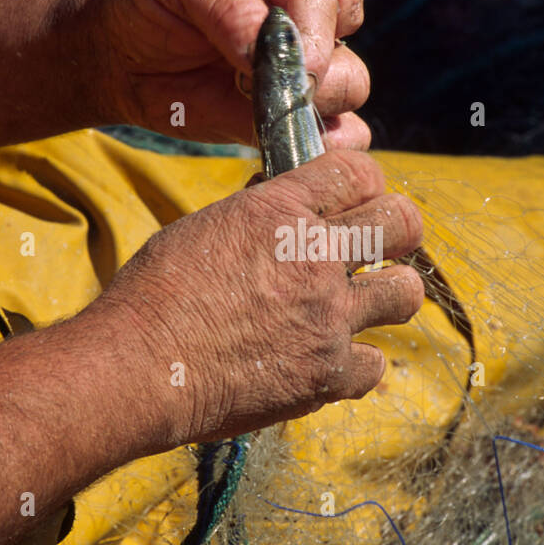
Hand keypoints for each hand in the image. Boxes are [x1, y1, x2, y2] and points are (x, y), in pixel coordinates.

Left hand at [90, 0, 370, 148]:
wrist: (118, 57)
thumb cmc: (148, 0)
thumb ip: (225, 6)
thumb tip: (266, 50)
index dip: (313, 22)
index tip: (292, 56)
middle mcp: (306, 10)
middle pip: (345, 40)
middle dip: (313, 68)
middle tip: (259, 83)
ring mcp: (306, 65)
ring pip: (351, 85)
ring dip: (310, 104)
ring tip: (252, 104)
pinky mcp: (298, 113)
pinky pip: (342, 132)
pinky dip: (324, 143)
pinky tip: (284, 140)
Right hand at [95, 150, 423, 445]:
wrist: (138, 369)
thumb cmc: (153, 299)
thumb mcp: (204, 229)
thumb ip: (258, 219)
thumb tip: (284, 210)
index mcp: (279, 211)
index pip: (358, 171)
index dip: (365, 184)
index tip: (356, 201)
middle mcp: (314, 256)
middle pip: (404, 221)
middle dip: (396, 230)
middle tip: (377, 248)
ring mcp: (327, 317)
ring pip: (406, 291)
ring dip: (388, 295)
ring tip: (362, 306)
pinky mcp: (327, 373)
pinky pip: (375, 365)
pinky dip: (355, 366)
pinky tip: (328, 362)